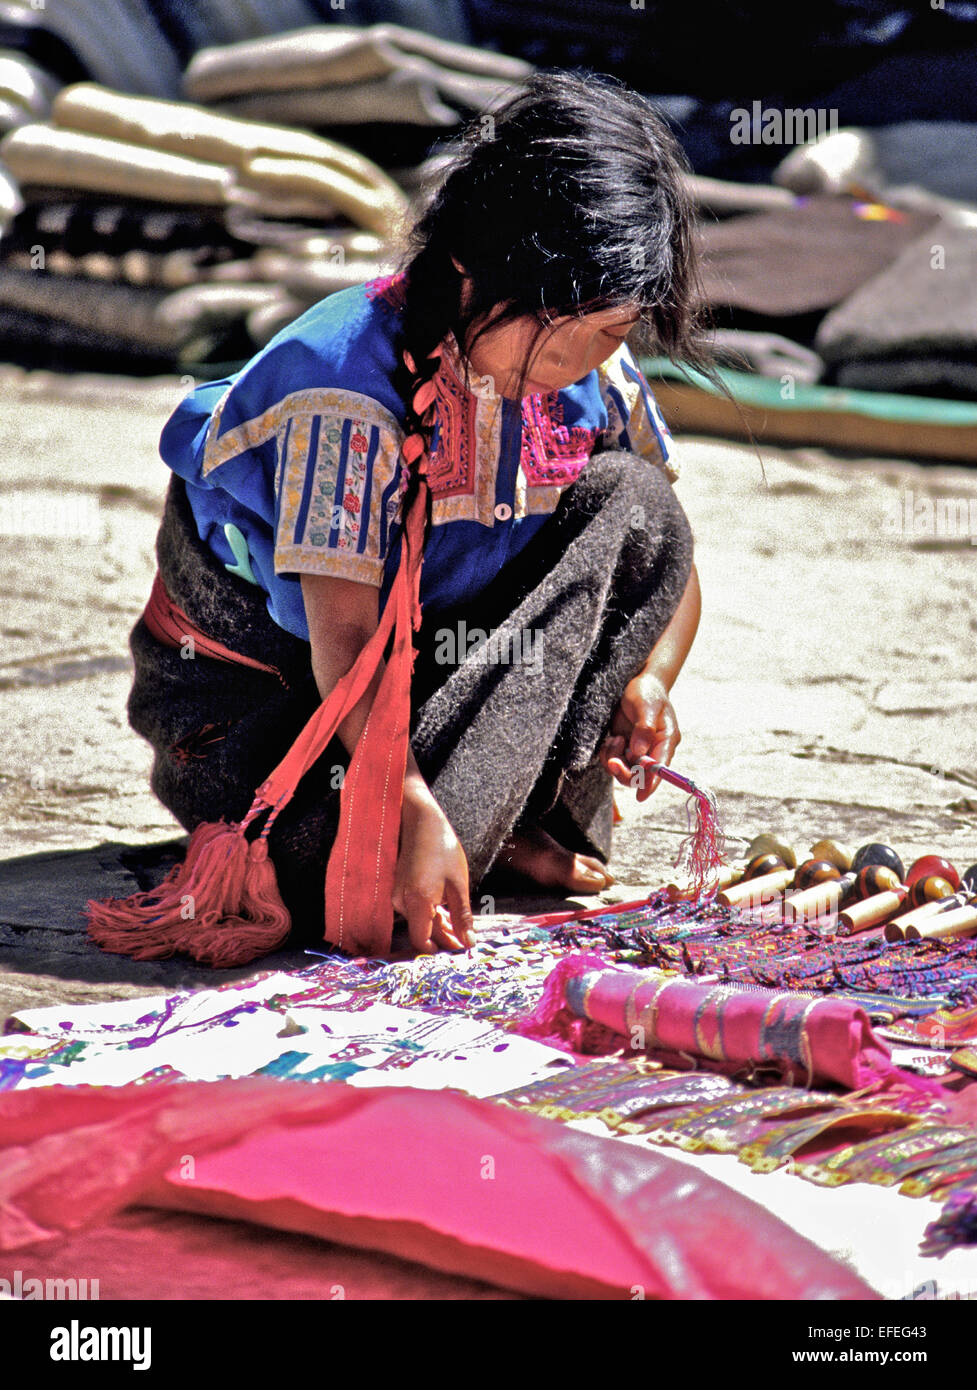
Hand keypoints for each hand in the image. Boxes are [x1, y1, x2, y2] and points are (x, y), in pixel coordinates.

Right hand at [392, 787, 476, 953]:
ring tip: (462, 928)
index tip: (460, 952)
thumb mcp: (458, 884)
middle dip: (444, 939)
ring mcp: (398, 895)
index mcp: (417, 902)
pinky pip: (415, 909)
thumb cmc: (441, 848)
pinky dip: (431, 914)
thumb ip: (462, 917)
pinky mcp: (399, 888)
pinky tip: (448, 913)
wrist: (419, 819)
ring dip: (439, 926)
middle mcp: (402, 902)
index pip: (422, 941)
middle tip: (467, 942)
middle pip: (422, 932)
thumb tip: (468, 943)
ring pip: (419, 920)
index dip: (441, 950)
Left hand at [599, 671, 680, 801]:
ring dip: (614, 759)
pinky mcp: (623, 746)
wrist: (636, 681)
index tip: (640, 796)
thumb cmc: (647, 692)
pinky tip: (612, 737)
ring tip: (614, 739)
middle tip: (612, 761)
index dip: (651, 784)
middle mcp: (652, 750)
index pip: (660, 769)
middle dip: (624, 772)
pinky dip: (608, 753)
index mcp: (665, 742)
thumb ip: (644, 729)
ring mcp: (637, 750)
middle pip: (639, 776)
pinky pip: (612, 761)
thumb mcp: (647, 707)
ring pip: (624, 770)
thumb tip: (638, 752)